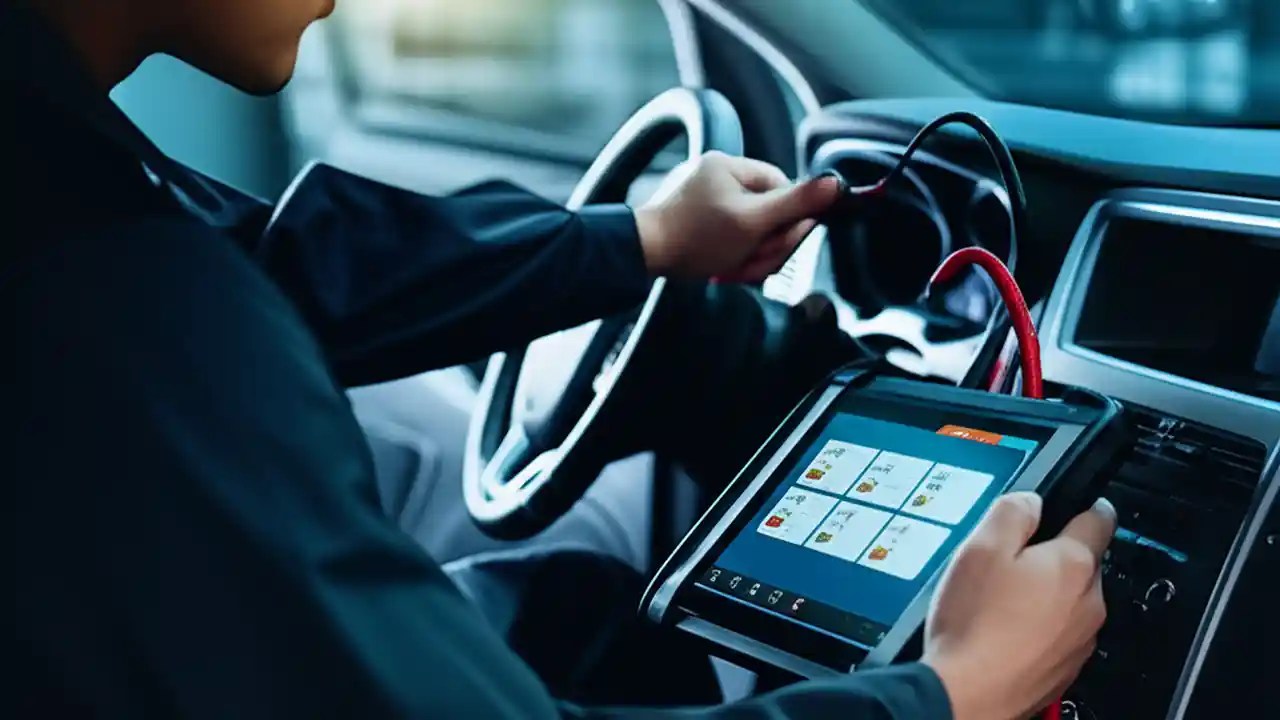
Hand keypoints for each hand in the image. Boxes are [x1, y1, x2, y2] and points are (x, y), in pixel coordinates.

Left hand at [633, 152, 840, 281]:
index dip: (789, 219)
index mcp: (730, 166)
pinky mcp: (697, 223)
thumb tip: (834, 185)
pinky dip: (732, 258)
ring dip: (750, 255)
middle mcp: (718, 177)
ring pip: (752, 231)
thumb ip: (795, 203)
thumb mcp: (752, 222)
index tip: (779, 241)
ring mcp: (706, 201)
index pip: (783, 187)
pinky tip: (723, 269)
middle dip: (766, 244)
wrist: (642, 257)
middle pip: (769, 212)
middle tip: (752, 261)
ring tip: (733, 268)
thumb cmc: (693, 238)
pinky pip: (731, 239)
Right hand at [922, 493, 1116, 719]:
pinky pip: (1057, 636)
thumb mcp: (980, 546)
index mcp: (1074, 565)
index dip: (1088, 505)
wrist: (967, 695)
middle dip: (1051, 558)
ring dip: (1043, 596)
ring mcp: (1080, 641)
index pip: (1100, 520)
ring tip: (997, 603)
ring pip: (1069, 602)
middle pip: (1080, 564)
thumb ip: (1012, 512)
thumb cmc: (974, 623)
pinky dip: (1035, 630)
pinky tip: (1001, 633)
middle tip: (1007, 563)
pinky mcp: (1064, 670)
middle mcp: (1089, 603)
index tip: (1082, 503)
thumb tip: (1032, 501)